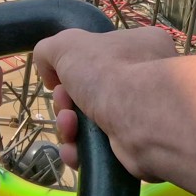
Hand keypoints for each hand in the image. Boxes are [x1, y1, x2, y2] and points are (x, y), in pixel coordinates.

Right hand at [33, 26, 176, 180]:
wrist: (140, 117)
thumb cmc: (110, 71)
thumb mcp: (68, 44)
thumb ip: (50, 50)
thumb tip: (50, 73)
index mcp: (140, 46)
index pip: (100, 55)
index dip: (72, 68)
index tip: (59, 79)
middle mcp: (145, 79)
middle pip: (89, 92)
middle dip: (66, 102)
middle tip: (65, 106)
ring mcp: (140, 115)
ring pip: (90, 123)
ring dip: (69, 127)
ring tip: (70, 126)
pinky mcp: (134, 147)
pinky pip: (97, 149)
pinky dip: (80, 151)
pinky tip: (74, 150)